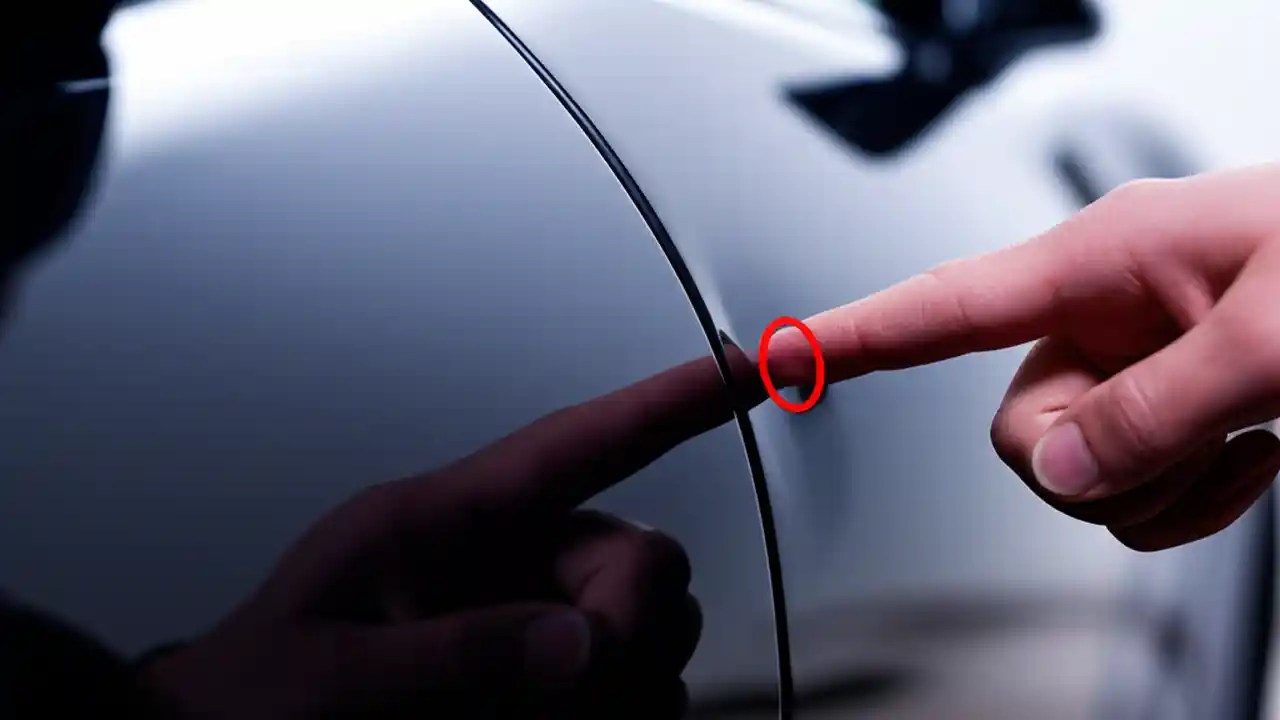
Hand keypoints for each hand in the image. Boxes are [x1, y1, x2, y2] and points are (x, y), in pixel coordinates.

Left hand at [140, 354, 758, 717]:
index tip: (758, 363)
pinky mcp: (553, 696)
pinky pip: (642, 697)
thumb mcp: (330, 676)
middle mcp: (512, 568)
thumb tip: (579, 644)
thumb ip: (453, 655)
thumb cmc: (251, 704)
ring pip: (655, 637)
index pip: (582, 443)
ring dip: (617, 690)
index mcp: (449, 523)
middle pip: (645, 557)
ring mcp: (536, 633)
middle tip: (559, 692)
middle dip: (626, 625)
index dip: (675, 401)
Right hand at [770, 165, 1279, 550]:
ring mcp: (1135, 361)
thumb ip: (1154, 410)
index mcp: (1102, 260)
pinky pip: (1133, 486)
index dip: (847, 337)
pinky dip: (1193, 493)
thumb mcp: (1276, 341)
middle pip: (1019, 428)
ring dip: (1161, 484)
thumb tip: (1059, 470)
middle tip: (1191, 439)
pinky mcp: (1169, 402)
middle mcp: (1102, 311)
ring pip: (1074, 470)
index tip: (771, 359)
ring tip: (1247, 437)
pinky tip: (1253, 452)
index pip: (939, 307)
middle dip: (1100, 461)